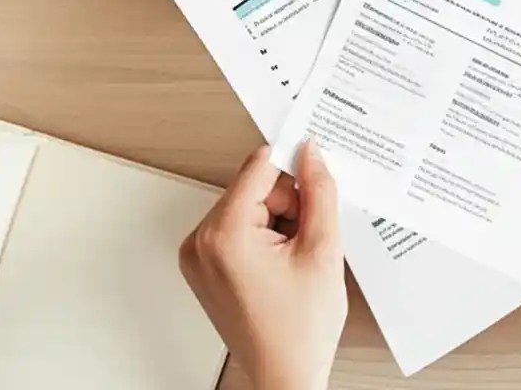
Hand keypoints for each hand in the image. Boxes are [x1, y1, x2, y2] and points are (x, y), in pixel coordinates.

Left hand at [180, 143, 345, 389]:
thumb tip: (311, 154)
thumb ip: (319, 192)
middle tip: (309, 239)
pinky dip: (266, 237)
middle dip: (289, 204)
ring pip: (249, 208)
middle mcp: (200, 243)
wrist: (285, 374)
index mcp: (224, 235)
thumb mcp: (322, 249)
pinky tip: (284, 264)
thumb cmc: (300, 330)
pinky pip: (239, 229)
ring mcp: (198, 257)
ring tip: (296, 259)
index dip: (293, 161)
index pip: (258, 168)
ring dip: (279, 221)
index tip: (314, 152)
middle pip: (253, 189)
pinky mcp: (205, 267)